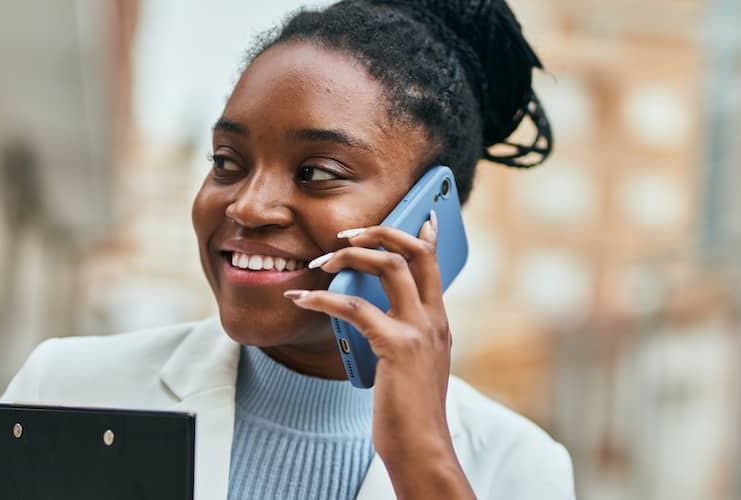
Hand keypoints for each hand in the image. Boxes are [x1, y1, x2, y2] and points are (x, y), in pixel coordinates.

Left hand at [284, 212, 475, 498]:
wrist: (420, 446)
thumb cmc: (408, 412)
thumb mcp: (411, 366)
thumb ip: (402, 337)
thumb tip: (373, 317)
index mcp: (438, 322)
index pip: (434, 264)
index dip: (424, 235)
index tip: (418, 214)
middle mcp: (434, 319)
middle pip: (415, 251)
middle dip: (380, 231)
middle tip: (346, 232)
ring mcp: (419, 330)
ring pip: (390, 266)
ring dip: (351, 254)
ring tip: (321, 260)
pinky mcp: (397, 347)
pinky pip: (355, 307)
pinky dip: (323, 298)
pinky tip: (301, 298)